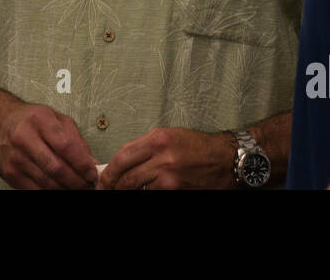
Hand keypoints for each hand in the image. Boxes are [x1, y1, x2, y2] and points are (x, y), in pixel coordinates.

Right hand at [0, 102, 97, 188]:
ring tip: (76, 187)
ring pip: (46, 182)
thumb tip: (92, 164)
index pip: (66, 146)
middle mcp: (24, 138)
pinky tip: (60, 188)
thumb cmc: (31, 120)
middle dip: (76, 180)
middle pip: (56, 167)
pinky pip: (34, 190)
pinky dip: (51, 192)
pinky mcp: (9, 173)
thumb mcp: (56, 119)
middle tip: (88, 185)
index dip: (82, 163)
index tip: (92, 173)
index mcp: (40, 119)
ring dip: (65, 188)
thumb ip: (76, 140)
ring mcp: (15, 157)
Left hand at [98, 127, 236, 189]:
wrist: (226, 160)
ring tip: (124, 190)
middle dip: (112, 185)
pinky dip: (148, 192)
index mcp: (158, 139)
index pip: (122, 157)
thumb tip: (122, 159)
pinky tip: (148, 190)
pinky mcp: (175, 191)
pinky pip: (153, 194)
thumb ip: (145, 146)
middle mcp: (162, 158)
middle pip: (126, 176)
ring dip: (129, 190)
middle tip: (106, 189)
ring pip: (137, 188)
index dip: (108, 171)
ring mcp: (169, 178)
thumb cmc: (198, 146)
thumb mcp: (170, 136)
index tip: (102, 178)